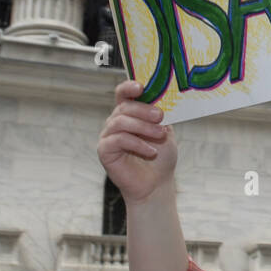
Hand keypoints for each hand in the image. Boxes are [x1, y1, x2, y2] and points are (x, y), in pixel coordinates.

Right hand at [97, 80, 176, 204]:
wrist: (156, 183)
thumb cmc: (161, 156)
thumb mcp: (166, 132)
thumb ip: (161, 116)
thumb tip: (162, 100)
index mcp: (130, 113)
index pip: (123, 94)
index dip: (128, 87)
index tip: (141, 87)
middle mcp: (115, 121)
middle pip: (124, 107)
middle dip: (143, 110)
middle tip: (160, 116)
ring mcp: (108, 135)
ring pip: (121, 122)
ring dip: (143, 127)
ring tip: (160, 135)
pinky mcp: (104, 150)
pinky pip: (119, 140)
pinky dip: (137, 144)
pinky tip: (151, 151)